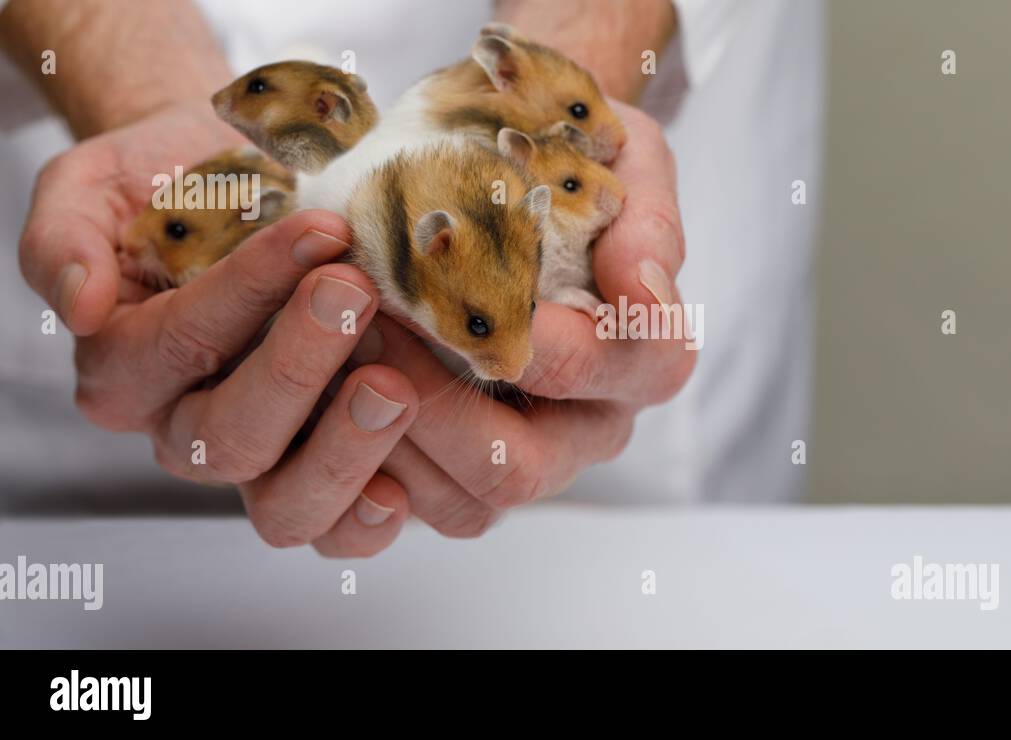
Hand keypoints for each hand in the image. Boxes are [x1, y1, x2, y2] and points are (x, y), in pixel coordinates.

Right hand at [19, 102, 418, 556]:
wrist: (254, 188)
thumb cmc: (179, 189)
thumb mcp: (97, 187)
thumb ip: (64, 239)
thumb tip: (80, 306)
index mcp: (126, 369)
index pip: (180, 341)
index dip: (249, 288)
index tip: (320, 230)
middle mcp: (186, 429)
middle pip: (228, 437)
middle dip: (297, 366)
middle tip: (355, 293)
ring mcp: (261, 462)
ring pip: (282, 504)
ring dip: (341, 451)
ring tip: (393, 389)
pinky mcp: (321, 476)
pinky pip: (334, 534)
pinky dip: (365, 522)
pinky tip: (399, 491)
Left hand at [366, 101, 695, 533]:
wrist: (498, 173)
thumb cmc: (564, 163)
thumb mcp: (622, 161)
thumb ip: (645, 221)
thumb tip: (644, 288)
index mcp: (643, 354)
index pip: (637, 371)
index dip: (572, 347)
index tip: (506, 301)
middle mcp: (589, 424)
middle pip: (527, 466)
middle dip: (436, 405)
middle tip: (374, 327)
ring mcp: (524, 459)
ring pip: (464, 500)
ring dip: (387, 432)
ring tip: (341, 350)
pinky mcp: (455, 479)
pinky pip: (413, 509)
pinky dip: (365, 465)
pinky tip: (331, 394)